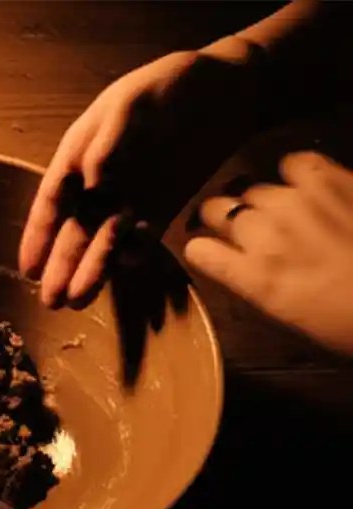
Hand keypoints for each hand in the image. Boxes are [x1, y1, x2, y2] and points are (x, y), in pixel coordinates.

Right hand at [19, 49, 261, 307]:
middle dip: (63, 265)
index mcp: (80, 154)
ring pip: (106, 241)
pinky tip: (126, 268)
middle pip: (76, 230)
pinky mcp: (163, 207)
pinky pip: (145, 238)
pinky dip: (135, 253)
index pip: (53, 200)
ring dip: (93, 269)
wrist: (228, 89)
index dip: (39, 235)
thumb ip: (110, 140)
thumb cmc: (170, 85)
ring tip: (77, 301)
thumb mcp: (133, 102)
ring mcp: (131, 198)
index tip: (28, 268)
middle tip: (51, 301)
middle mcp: (100, 183)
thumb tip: (93, 179)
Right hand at [185, 152, 352, 356]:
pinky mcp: (327, 178)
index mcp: (252, 276)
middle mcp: (262, 232)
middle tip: (249, 232)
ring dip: (262, 201)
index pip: (197, 249)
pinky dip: (296, 174)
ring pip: (253, 189)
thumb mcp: (290, 312)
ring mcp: (294, 201)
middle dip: (225, 218)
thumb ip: (255, 279)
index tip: (212, 250)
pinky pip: (293, 163)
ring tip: (287, 213)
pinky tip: (309, 187)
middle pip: (217, 209)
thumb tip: (237, 259)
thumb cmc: (350, 320)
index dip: (203, 248)